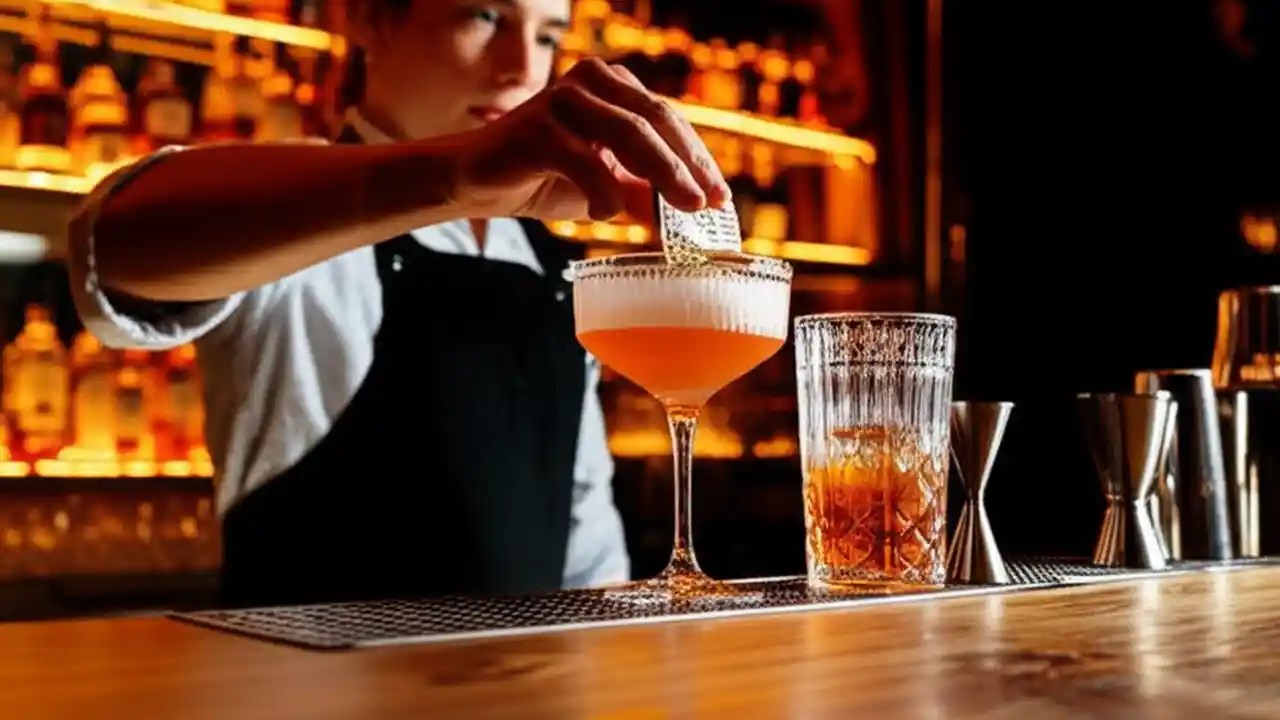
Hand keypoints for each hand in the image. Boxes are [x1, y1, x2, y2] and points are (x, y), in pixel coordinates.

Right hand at [451, 58, 730, 221]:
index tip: (720, 196)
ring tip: (680, 210)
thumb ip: (642, 191)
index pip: (667, 118)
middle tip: (708, 204)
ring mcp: (561, 100)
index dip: (697, 157)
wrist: (474, 180)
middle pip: (655, 120)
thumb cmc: (542, 177)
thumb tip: (690, 213)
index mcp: (610, 86)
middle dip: (687, 165)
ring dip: (662, 175)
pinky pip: (585, 162)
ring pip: (628, 134)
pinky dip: (602, 194)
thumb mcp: (604, 185)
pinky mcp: (535, 128)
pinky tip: (601, 215)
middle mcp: (589, 82)